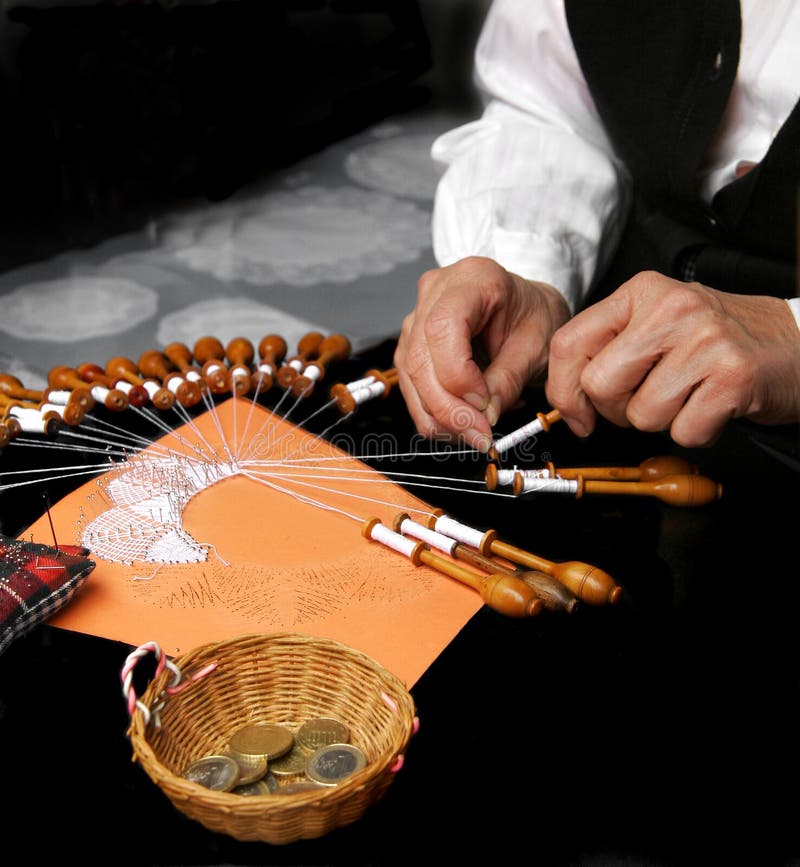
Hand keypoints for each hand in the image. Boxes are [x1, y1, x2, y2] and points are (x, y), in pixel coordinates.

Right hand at [394, 256, 570, 449]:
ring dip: (439, 416)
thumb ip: (509, 380)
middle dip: (448, 407)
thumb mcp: (536, 346)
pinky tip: (459, 424)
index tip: (484, 405)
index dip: (457, 375)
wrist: (527, 306)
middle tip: (480, 435)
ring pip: (410, 376)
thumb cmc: (534, 315)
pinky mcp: (412, 343)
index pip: (442, 328)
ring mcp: (417, 317)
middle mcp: (435, 293)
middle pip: (420, 358)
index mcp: (472, 279)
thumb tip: (485, 415)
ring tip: (474, 433)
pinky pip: (411, 384)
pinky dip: (432, 412)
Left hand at [545, 270, 799, 446]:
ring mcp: (705, 340)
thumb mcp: (654, 325)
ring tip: (687, 394)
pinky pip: (683, 431)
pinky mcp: (733, 375)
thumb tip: (567, 401)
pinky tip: (710, 405)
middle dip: (616, 409)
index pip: (568, 343)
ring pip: (640, 415)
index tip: (577, 414)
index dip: (563, 390)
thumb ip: (606, 349)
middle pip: (599, 384)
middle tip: (646, 398)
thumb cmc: (715, 340)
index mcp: (641, 292)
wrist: (793, 341)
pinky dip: (695, 431)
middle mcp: (671, 308)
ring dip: (661, 420)